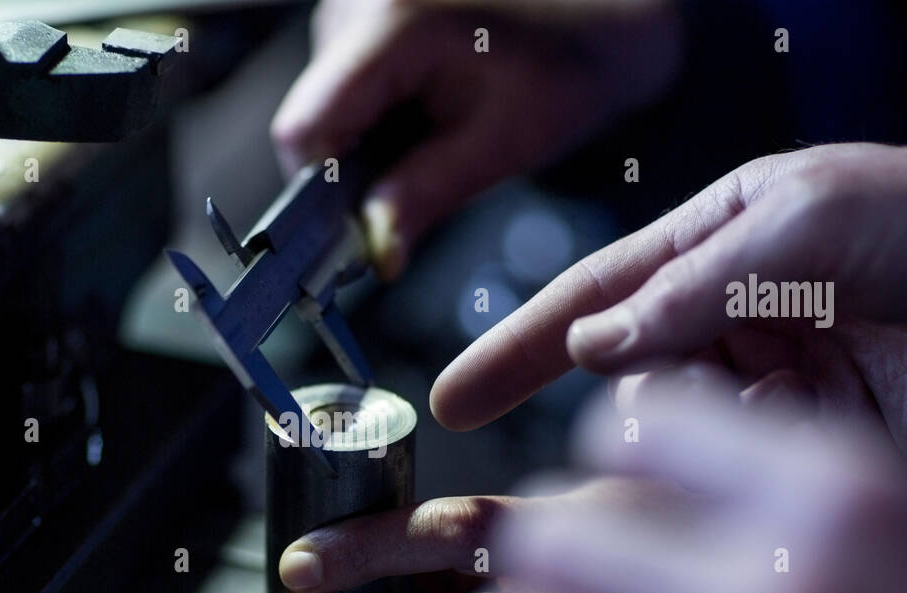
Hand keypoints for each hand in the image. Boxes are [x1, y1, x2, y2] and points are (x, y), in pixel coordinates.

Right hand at [272, 0, 680, 276]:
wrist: (601, 11)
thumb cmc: (569, 67)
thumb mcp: (502, 145)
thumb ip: (425, 195)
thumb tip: (373, 253)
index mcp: (392, 25)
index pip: (304, 129)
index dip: (322, 190)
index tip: (356, 229)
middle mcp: (358, 3)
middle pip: (312, 120)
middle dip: (352, 168)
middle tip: (416, 184)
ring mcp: (355, 2)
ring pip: (324, 107)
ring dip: (367, 141)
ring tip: (436, 134)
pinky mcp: (361, 11)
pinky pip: (343, 85)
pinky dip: (377, 115)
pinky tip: (427, 110)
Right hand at [431, 142, 906, 472]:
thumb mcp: (802, 226)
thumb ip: (690, 287)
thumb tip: (593, 345)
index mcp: (710, 247)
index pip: (587, 304)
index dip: (513, 354)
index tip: (448, 404)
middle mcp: (728, 319)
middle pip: (630, 383)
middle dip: (648, 400)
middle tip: (720, 390)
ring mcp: (771, 382)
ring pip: (686, 440)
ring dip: (718, 434)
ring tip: (797, 391)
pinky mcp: (818, 439)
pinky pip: (750, 471)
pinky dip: (763, 464)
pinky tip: (817, 427)